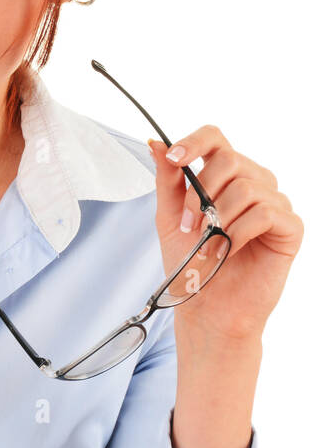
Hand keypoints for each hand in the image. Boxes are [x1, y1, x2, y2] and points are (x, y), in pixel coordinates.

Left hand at [149, 127, 303, 342]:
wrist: (207, 309)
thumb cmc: (192, 265)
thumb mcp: (170, 218)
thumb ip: (167, 181)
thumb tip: (156, 144)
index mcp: (225, 177)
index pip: (215, 138)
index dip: (195, 142)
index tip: (175, 158)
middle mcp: (254, 183)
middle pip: (230, 160)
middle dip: (202, 193)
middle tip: (190, 225)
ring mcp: (275, 203)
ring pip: (247, 187)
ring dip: (219, 218)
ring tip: (209, 245)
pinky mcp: (290, 228)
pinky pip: (265, 213)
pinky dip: (240, 232)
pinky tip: (230, 249)